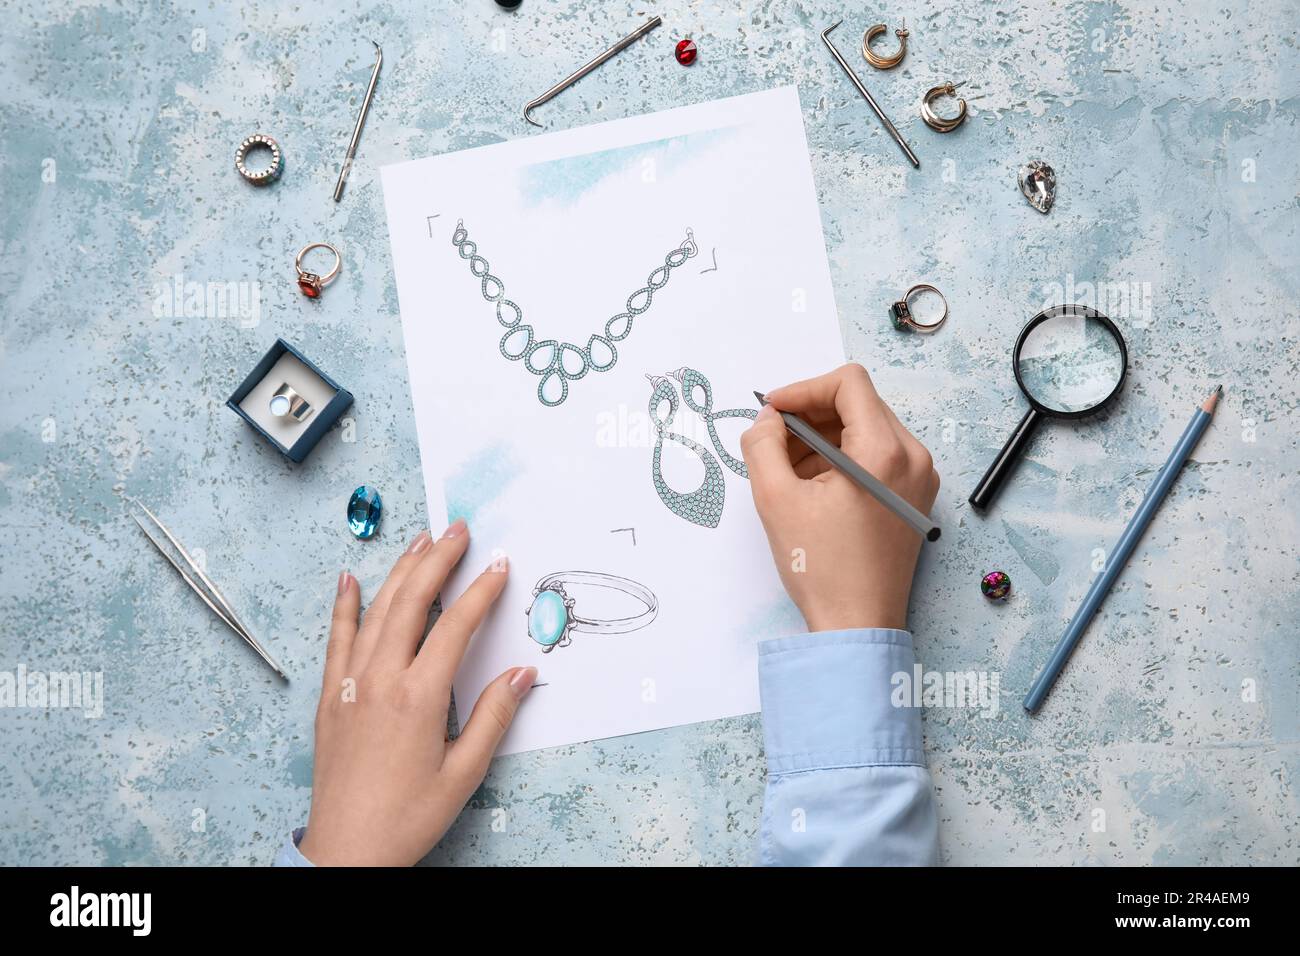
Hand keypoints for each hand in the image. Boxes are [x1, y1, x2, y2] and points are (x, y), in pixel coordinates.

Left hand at [297, 520, 535, 865]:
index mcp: (419, 697)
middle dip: (439, 561)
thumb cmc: (408, 817)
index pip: (455, 626)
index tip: (498, 565)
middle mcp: (381, 680)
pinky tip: (350, 579)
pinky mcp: (331, 697)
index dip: (480, 591)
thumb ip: (494, 716)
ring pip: (376, 612)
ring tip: (421, 542)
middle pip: (412, 602)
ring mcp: (351, 685)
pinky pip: (336, 639)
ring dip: (400, 571)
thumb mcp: (465, 773)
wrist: (347, 851)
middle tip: (459, 530)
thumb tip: (522, 672)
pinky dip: (344, 605)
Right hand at [740, 363, 939, 631]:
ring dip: (824, 437)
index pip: (848, 382)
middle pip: (859, 403)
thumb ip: (762, 444)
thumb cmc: (822, 569)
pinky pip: (878, 455)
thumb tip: (767, 419)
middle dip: (811, 415)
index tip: (774, 411)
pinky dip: (843, 458)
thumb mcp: (775, 499)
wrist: (857, 624)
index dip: (803, 389)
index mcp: (884, 451)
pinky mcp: (914, 497)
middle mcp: (913, 457)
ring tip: (789, 470)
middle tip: (774, 441)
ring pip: (867, 428)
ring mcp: (919, 478)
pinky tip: (813, 486)